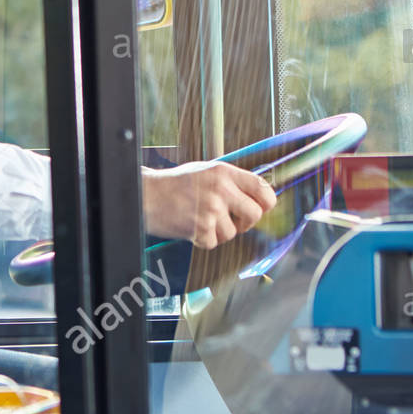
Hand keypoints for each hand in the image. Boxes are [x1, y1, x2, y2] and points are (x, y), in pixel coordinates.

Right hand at [140, 161, 276, 247]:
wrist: (146, 195)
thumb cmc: (173, 184)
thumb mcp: (205, 171)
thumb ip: (230, 181)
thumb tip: (256, 196)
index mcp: (223, 172)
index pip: (262, 188)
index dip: (266, 202)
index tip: (261, 207)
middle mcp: (220, 189)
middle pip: (255, 214)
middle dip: (246, 222)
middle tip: (232, 221)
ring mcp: (210, 210)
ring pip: (233, 233)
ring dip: (219, 232)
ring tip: (201, 220)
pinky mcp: (200, 229)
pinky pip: (214, 243)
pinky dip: (204, 240)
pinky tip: (192, 227)